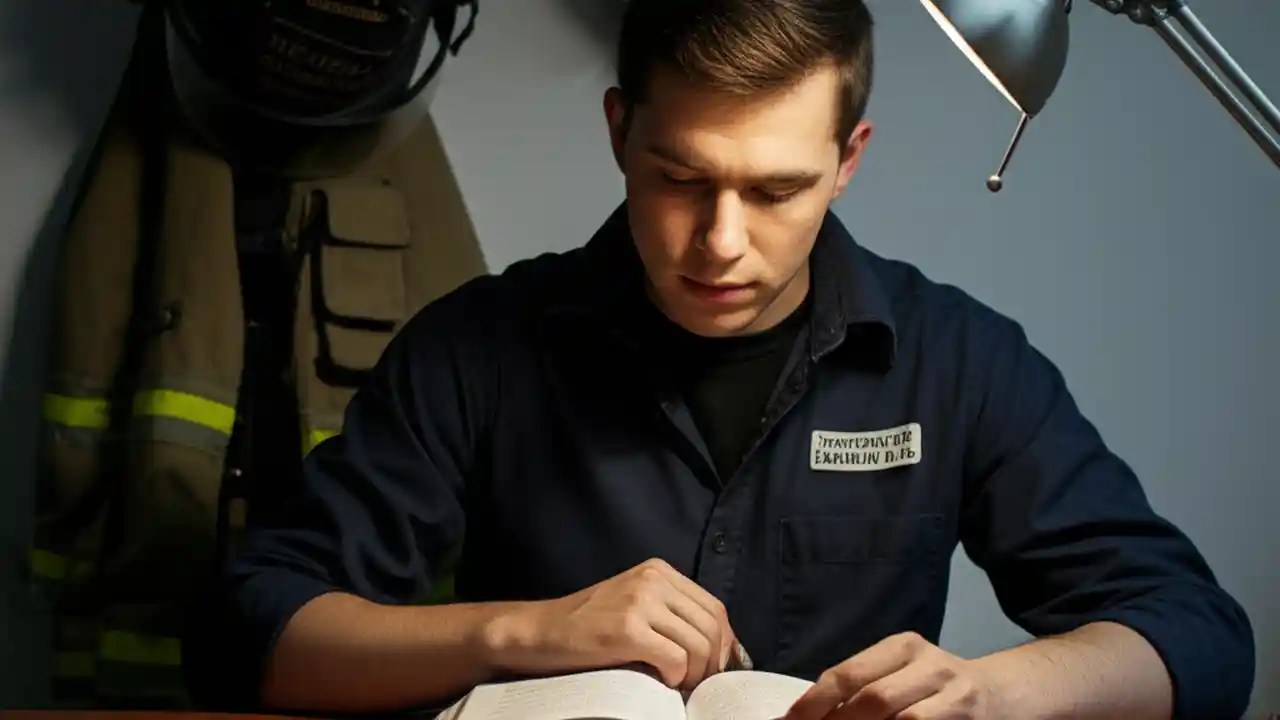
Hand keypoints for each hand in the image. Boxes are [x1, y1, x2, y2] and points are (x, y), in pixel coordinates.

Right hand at [491, 558, 738, 691]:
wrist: (540, 631)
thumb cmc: (588, 627)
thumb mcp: (636, 606)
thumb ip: (673, 615)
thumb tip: (723, 648)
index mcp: (659, 571)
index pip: (715, 608)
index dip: (725, 643)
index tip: (717, 668)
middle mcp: (653, 579)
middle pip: (711, 626)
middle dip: (713, 663)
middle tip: (699, 683)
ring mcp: (640, 601)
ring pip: (698, 645)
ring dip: (695, 674)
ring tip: (679, 684)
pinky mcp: (627, 628)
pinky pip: (675, 659)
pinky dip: (675, 677)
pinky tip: (660, 680)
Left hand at [783, 632, 1003, 719]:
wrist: (1001, 694)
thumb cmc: (933, 686)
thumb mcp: (899, 673)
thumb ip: (860, 687)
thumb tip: (803, 714)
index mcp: (902, 646)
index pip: (847, 674)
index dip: (813, 703)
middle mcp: (930, 664)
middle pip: (872, 698)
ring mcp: (954, 694)